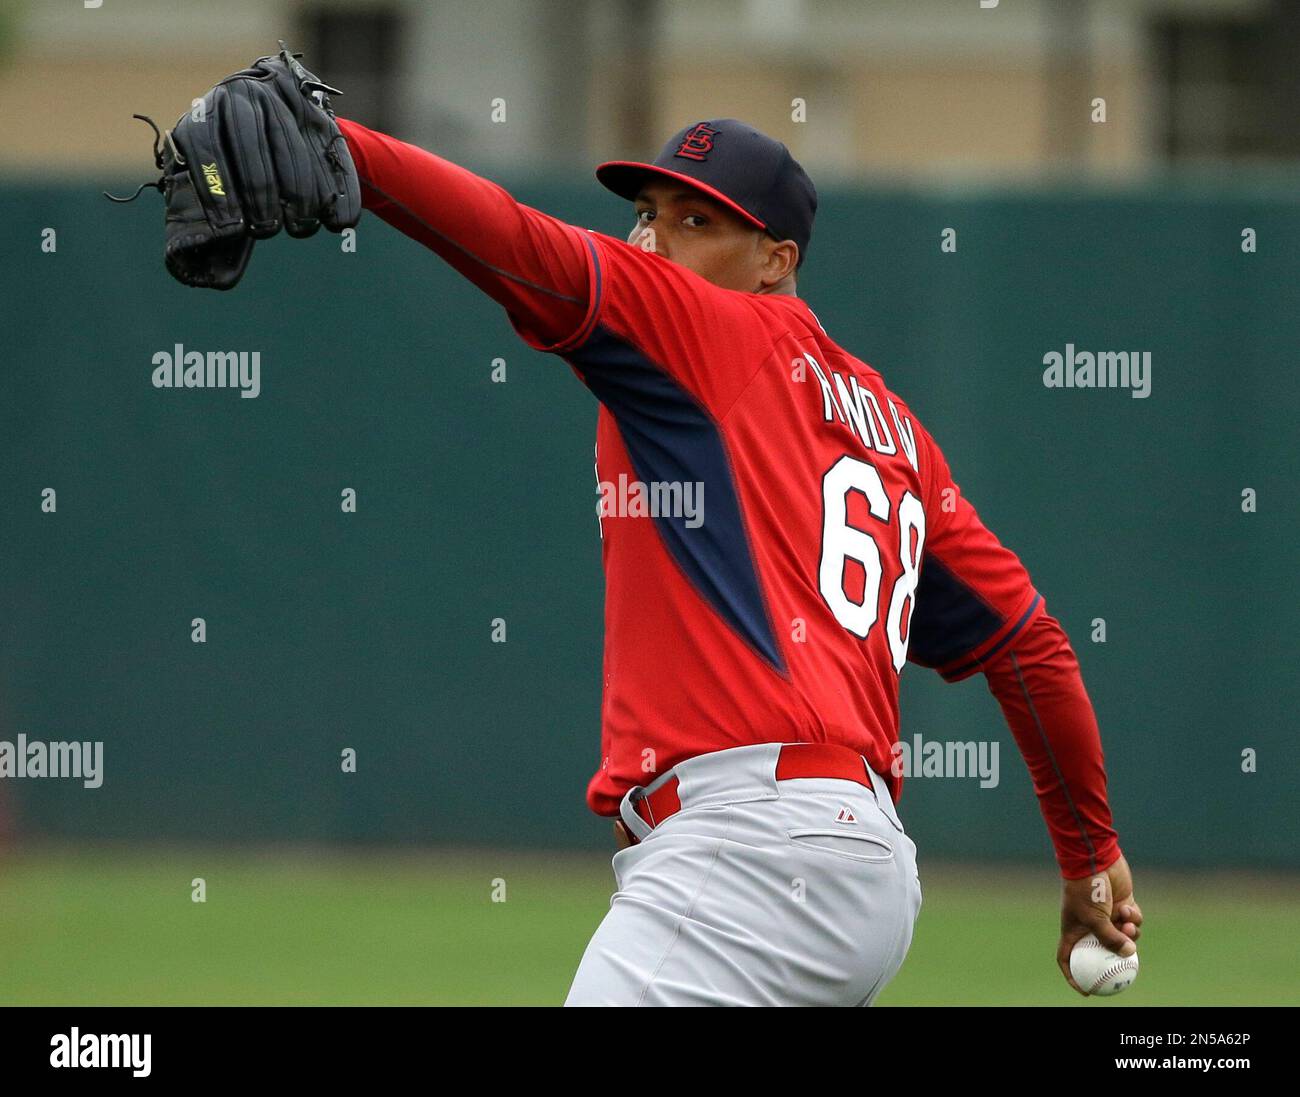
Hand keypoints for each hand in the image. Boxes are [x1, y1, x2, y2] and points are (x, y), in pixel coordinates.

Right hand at [1057, 853, 1141, 994]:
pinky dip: (1133, 918)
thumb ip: (1111, 939)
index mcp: (1073, 929)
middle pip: (1102, 950)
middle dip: (1116, 956)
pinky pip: (1132, 920)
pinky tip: (1129, 908)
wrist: (1095, 859)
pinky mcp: (1121, 904)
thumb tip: (1130, 955)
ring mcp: (1106, 914)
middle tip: (1127, 966)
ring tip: (1128, 925)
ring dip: (1128, 934)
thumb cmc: (1086, 888)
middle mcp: (1089, 924)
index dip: (1073, 976)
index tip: (1086, 991)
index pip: (1068, 958)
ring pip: (1122, 936)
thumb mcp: (1095, 918)